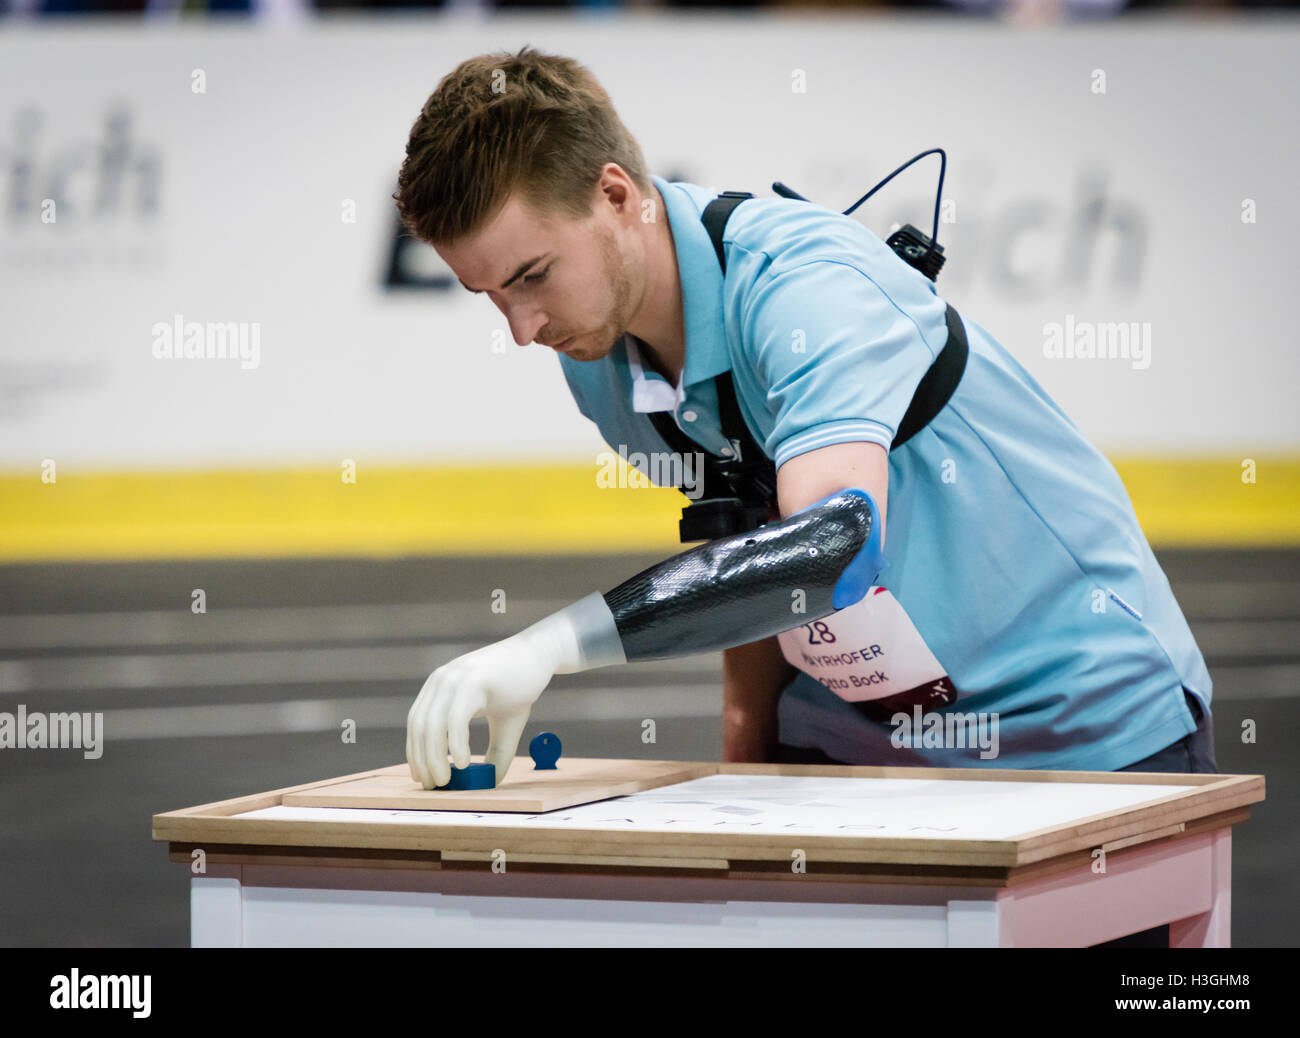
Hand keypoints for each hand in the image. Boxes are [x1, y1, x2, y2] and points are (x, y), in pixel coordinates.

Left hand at [406, 626, 558, 789]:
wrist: (540, 654)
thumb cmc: (520, 686)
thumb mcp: (504, 724)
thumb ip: (495, 751)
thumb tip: (490, 782)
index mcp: (440, 687)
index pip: (416, 723)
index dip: (416, 752)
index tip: (423, 777)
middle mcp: (441, 681)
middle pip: (419, 727)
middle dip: (422, 760)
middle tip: (433, 786)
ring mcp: (455, 679)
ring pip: (432, 725)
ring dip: (435, 758)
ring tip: (445, 781)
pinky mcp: (472, 681)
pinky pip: (455, 719)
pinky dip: (456, 744)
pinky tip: (462, 762)